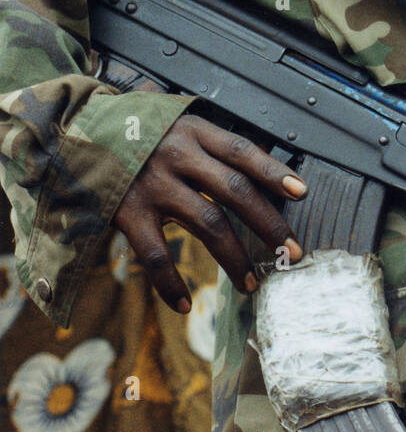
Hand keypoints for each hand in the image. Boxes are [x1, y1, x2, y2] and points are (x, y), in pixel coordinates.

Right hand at [113, 113, 306, 312]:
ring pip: (207, 224)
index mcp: (194, 132)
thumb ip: (211, 147)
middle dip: (268, 223)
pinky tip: (185, 305)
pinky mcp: (128, 213)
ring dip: (235, 258)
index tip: (302, 193)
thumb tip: (260, 174)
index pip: (242, 151)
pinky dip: (171, 284)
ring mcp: (153, 185)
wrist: (78, 135)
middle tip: (292, 251)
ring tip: (253, 283)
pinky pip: (156, 255)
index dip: (274, 171)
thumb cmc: (139, 135)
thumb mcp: (177, 126)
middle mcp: (178, 156)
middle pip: (234, 190)